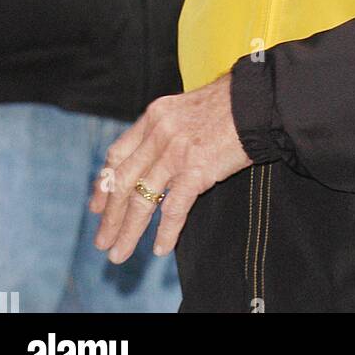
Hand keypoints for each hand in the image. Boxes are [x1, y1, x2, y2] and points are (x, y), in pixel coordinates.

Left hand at [90, 73, 252, 263]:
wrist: (257, 101)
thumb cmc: (227, 104)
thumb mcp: (184, 108)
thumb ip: (164, 129)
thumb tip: (149, 157)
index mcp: (154, 116)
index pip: (118, 154)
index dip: (105, 183)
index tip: (97, 204)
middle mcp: (159, 133)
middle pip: (124, 182)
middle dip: (110, 216)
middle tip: (102, 241)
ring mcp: (176, 152)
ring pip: (142, 199)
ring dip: (128, 231)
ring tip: (119, 253)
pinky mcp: (197, 168)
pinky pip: (173, 208)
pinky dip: (165, 231)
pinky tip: (160, 247)